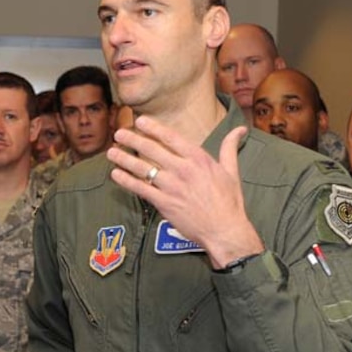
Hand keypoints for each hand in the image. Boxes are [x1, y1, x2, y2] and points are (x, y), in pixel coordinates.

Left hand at [108, 119, 262, 268]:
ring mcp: (172, 187)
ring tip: (111, 153)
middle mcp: (183, 170)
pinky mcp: (164, 204)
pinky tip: (115, 175)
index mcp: (199, 159)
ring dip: (124, 159)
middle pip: (152, 150)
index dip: (153, 128)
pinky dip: (126, 181)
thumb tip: (240, 130)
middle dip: (133, 139)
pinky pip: (141, 189)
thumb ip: (229, 148)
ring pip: (143, 169)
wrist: (225, 230)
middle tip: (119, 133)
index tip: (140, 121)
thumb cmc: (229, 202)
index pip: (171, 138)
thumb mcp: (232, 171)